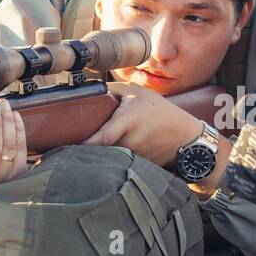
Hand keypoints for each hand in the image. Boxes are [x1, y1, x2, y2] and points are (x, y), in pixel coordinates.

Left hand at [83, 82, 203, 167]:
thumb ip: (112, 89)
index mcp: (128, 121)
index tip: (71, 145)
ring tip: (95, 147)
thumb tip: (88, 90)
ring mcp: (135, 156)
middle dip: (88, 148)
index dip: (87, 144)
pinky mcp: (138, 166)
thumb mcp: (137, 92)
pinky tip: (114, 152)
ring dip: (101, 153)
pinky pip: (120, 163)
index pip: (104, 137)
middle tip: (74, 143)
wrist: (184, 135)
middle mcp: (131, 141)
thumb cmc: (160, 111)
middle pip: (101, 149)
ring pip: (110, 157)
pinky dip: (114, 159)